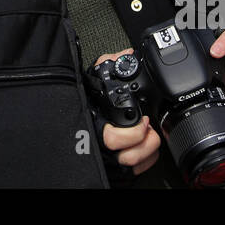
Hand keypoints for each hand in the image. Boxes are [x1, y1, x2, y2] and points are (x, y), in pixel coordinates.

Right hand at [92, 49, 160, 173]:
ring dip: (147, 151)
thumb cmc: (86, 101)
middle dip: (143, 144)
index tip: (144, 122)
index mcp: (96, 124)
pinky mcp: (117, 168)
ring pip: (132, 165)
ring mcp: (109, 160)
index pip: (112, 138)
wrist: (73, 122)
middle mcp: (102, 146)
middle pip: (127, 157)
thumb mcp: (94, 79)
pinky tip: (148, 147)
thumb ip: (108, 63)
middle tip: (149, 128)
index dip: (132, 134)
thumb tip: (127, 54)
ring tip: (151, 137)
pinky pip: (136, 170)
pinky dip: (147, 160)